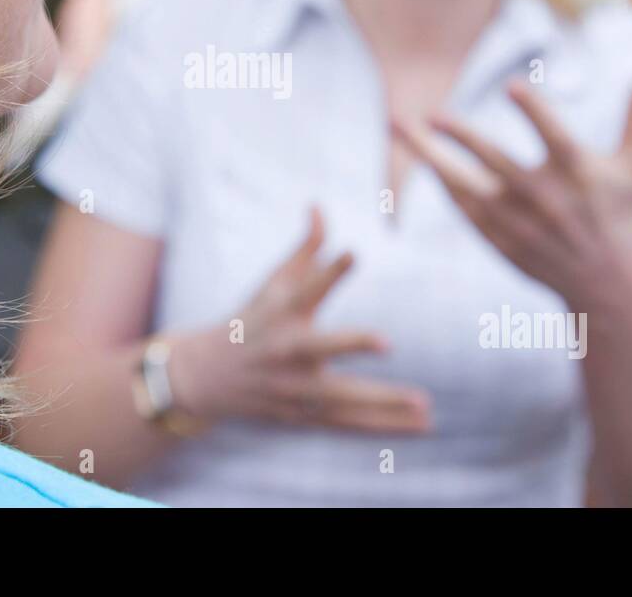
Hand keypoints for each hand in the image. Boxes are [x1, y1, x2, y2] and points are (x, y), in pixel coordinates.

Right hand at [170, 208, 431, 433]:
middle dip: (349, 345)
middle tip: (386, 342)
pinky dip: (383, 426)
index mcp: (280, 312)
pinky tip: (421, 425)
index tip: (352, 253)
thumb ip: (306, 247)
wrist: (206, 378)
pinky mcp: (303, 415)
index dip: (328, 270)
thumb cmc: (253, 319)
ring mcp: (294, 388)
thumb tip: (319, 205)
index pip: (306, 288)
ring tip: (425, 406)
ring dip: (382, 403)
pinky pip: (348, 423)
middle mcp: (287, 351)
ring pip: (341, 398)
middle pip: (320, 348)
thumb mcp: (273, 282)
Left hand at [394, 72, 631, 310]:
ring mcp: (516, 222)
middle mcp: (544, 198)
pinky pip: (461, 206)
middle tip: (434, 115)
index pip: (554, 137)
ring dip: (428, 155)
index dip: (535, 111)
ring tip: (398, 126)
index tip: (513, 86)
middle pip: (495, 161)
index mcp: (579, 173)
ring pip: (462, 183)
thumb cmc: (620, 212)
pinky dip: (441, 182)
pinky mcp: (498, 239)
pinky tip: (423, 158)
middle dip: (462, 136)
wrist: (606, 283)